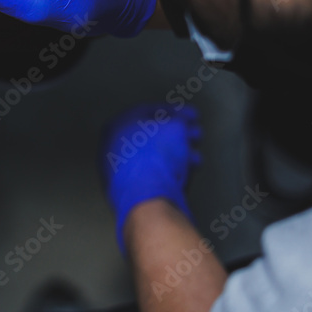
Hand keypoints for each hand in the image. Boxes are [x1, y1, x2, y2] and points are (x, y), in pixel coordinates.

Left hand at [99, 104, 201, 253]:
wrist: (145, 200)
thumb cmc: (156, 155)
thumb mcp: (174, 128)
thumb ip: (178, 121)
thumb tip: (179, 123)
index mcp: (116, 126)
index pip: (149, 111)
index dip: (175, 111)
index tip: (193, 116)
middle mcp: (113, 147)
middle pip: (151, 135)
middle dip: (179, 134)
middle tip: (197, 135)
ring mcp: (119, 172)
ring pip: (155, 155)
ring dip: (178, 153)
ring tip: (196, 157)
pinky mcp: (130, 192)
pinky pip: (153, 173)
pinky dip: (170, 169)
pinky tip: (187, 172)